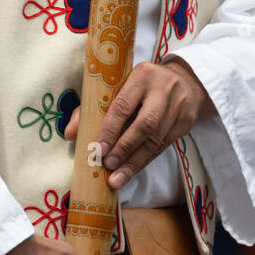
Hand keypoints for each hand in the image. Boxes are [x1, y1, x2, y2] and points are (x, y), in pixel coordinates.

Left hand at [63, 57, 215, 189]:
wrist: (184, 81)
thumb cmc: (142, 85)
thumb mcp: (119, 86)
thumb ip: (92, 108)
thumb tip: (69, 134)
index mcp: (142, 75)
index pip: (123, 105)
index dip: (110, 129)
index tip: (98, 150)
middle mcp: (163, 89)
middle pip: (145, 124)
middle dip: (124, 148)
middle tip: (108, 165)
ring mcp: (178, 106)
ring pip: (156, 139)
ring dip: (135, 161)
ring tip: (118, 178)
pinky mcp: (186, 122)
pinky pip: (164, 146)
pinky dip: (145, 160)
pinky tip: (132, 171)